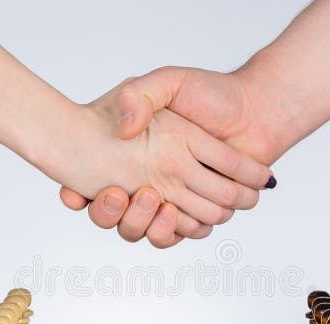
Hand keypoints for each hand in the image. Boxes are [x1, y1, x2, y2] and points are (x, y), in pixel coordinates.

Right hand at [46, 81, 273, 246]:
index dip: (73, 194)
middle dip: (109, 213)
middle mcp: (145, 180)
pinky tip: (175, 211)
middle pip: (110, 216)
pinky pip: (176, 235)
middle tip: (121, 193)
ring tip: (154, 199)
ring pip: (140, 231)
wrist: (256, 111)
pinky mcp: (195, 214)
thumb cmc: (211, 93)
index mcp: (132, 154)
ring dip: (142, 221)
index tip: (72, 193)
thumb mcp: (167, 82)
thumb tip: (124, 131)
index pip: (88, 180)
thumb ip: (138, 96)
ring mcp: (170, 200)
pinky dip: (174, 229)